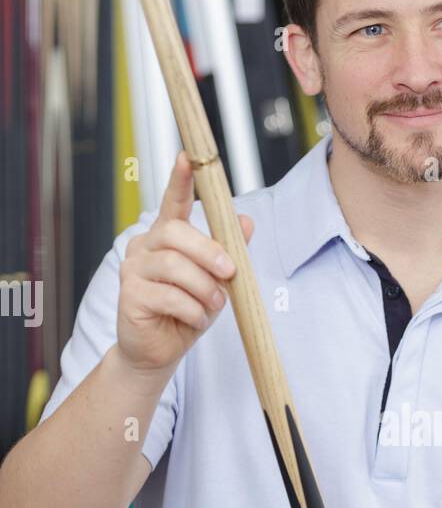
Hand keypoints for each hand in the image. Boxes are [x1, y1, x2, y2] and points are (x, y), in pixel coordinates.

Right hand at [117, 152, 253, 375]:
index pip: (172, 202)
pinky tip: (196, 319)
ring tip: (214, 304)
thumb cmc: (187, 312)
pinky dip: (191, 310)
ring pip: (174, 266)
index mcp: (167, 237)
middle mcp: (144, 245)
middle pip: (176, 233)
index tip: (188, 156)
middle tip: (229, 272)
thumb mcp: (216, 281)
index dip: (180, 180)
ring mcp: (132, 269)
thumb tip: (247, 221)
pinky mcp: (128, 295)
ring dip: (203, 287)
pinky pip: (167, 296)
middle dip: (208, 252)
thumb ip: (229, 252)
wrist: (160, 351)